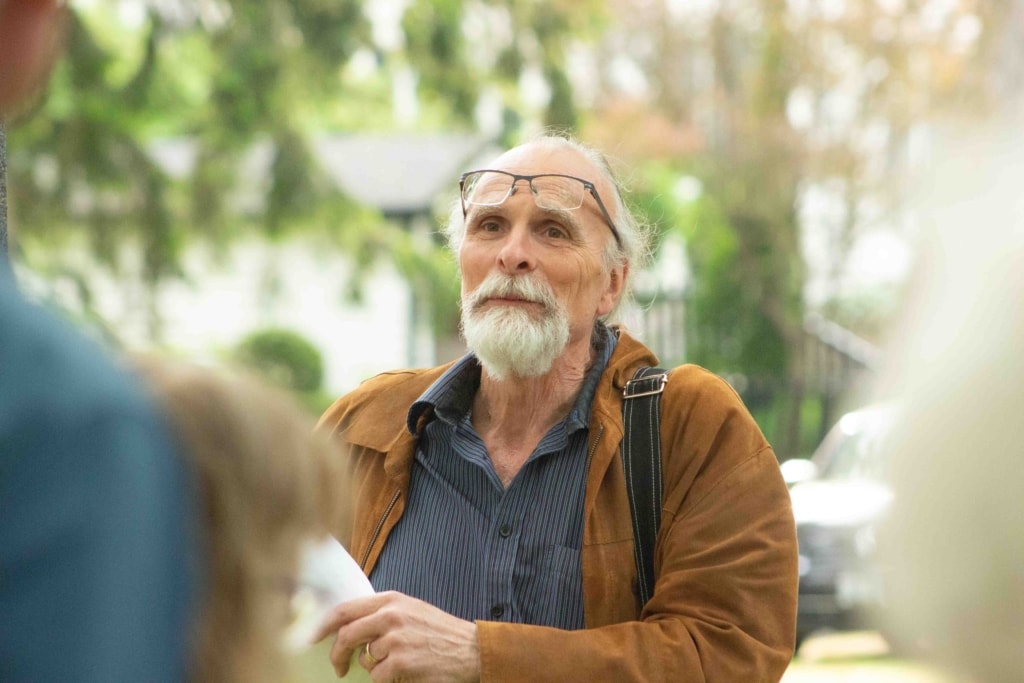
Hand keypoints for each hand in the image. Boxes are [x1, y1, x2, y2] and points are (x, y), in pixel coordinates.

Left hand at [312, 591, 479, 681]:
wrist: (470, 649)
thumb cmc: (439, 632)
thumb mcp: (411, 610)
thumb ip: (382, 613)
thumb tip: (349, 626)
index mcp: (391, 600)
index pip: (345, 609)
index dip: (323, 625)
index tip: (312, 637)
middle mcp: (391, 616)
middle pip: (346, 634)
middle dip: (336, 655)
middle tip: (338, 667)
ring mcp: (395, 639)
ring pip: (365, 659)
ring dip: (376, 667)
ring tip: (397, 664)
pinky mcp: (401, 662)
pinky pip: (378, 676)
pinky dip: (386, 679)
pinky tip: (405, 672)